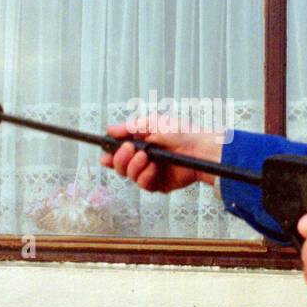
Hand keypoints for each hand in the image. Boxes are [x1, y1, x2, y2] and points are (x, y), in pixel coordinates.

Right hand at [99, 116, 224, 192]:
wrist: (200, 149)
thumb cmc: (182, 133)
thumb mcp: (153, 123)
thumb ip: (130, 127)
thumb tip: (110, 129)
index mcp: (139, 143)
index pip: (116, 152)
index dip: (108, 154)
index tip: (105, 153)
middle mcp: (142, 159)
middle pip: (118, 166)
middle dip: (120, 158)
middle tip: (130, 149)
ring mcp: (149, 172)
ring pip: (128, 176)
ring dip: (134, 166)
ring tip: (146, 157)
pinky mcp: (158, 184)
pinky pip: (143, 184)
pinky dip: (146, 175)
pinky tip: (154, 168)